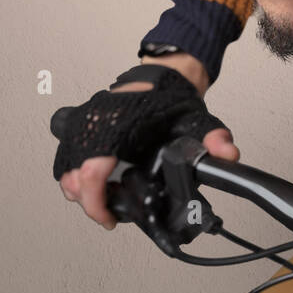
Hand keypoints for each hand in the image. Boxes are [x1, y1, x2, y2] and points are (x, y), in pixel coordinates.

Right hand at [57, 82, 240, 229]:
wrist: (164, 75)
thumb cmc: (174, 98)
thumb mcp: (198, 120)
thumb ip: (215, 138)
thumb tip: (227, 154)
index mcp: (120, 122)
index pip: (92, 169)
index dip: (94, 201)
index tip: (108, 217)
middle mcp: (96, 120)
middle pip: (73, 174)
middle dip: (88, 201)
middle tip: (109, 213)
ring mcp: (86, 120)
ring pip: (65, 165)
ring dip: (79, 189)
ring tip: (103, 200)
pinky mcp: (83, 122)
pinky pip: (67, 153)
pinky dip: (74, 172)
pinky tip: (95, 182)